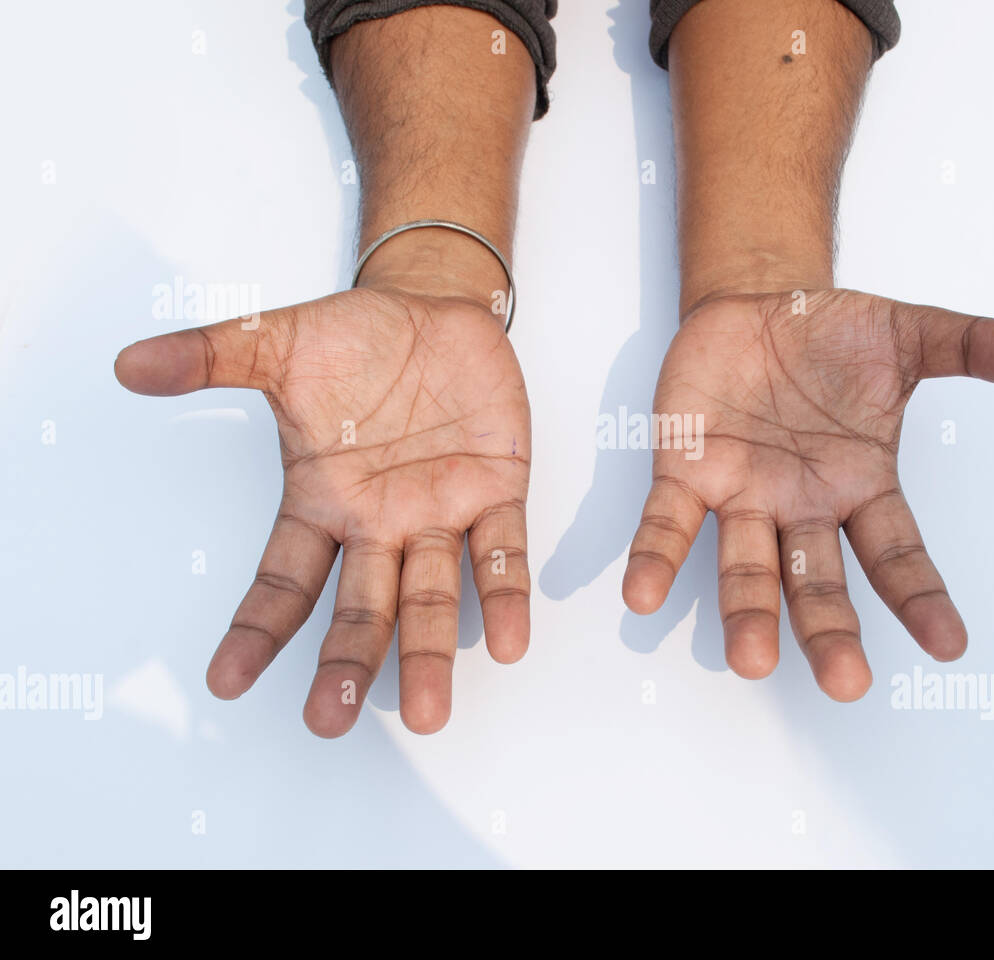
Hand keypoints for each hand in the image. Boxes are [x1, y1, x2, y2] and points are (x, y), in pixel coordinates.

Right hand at [114, 285, 530, 736]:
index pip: (284, 580)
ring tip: (426, 712)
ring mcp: (438, 515)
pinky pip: (501, 553)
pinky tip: (509, 642)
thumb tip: (129, 365)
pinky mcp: (497, 493)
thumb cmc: (357, 340)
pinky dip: (505, 596)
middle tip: (327, 719)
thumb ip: (211, 357)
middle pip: (359, 608)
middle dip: (345, 662)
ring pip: (430, 597)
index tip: (227, 680)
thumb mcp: (277, 341)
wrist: (436, 308)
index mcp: (323, 502)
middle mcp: (379, 525)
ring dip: (427, 653)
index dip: (256, 630)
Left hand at [622, 290, 993, 699]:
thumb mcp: (907, 335)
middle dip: (831, 630)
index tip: (950, 645)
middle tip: (846, 684)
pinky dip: (657, 559)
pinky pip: (668, 523)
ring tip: (751, 661)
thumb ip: (967, 346)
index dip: (921, 598)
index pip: (897, 554)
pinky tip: (642, 597)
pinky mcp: (687, 472)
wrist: (757, 306)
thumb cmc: (832, 337)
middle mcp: (803, 506)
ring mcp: (744, 496)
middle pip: (819, 580)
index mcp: (861, 486)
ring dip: (748, 613)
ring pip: (746, 566)